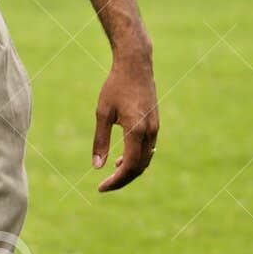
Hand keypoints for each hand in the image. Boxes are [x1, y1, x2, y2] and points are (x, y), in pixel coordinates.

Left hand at [92, 49, 158, 191]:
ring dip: (130, 170)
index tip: (101, 188)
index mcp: (136, 130)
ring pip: (145, 159)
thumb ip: (100, 141)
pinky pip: (148, 149)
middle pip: (139, 167)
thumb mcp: (102, 113)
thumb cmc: (115, 87)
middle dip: (122, 180)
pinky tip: (122, 159)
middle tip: (104, 186)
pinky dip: (136, 159)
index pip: (129, 166)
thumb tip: (97, 167)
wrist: (136, 66)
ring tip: (112, 173)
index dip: (116, 181)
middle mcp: (150, 132)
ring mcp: (155, 128)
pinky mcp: (155, 124)